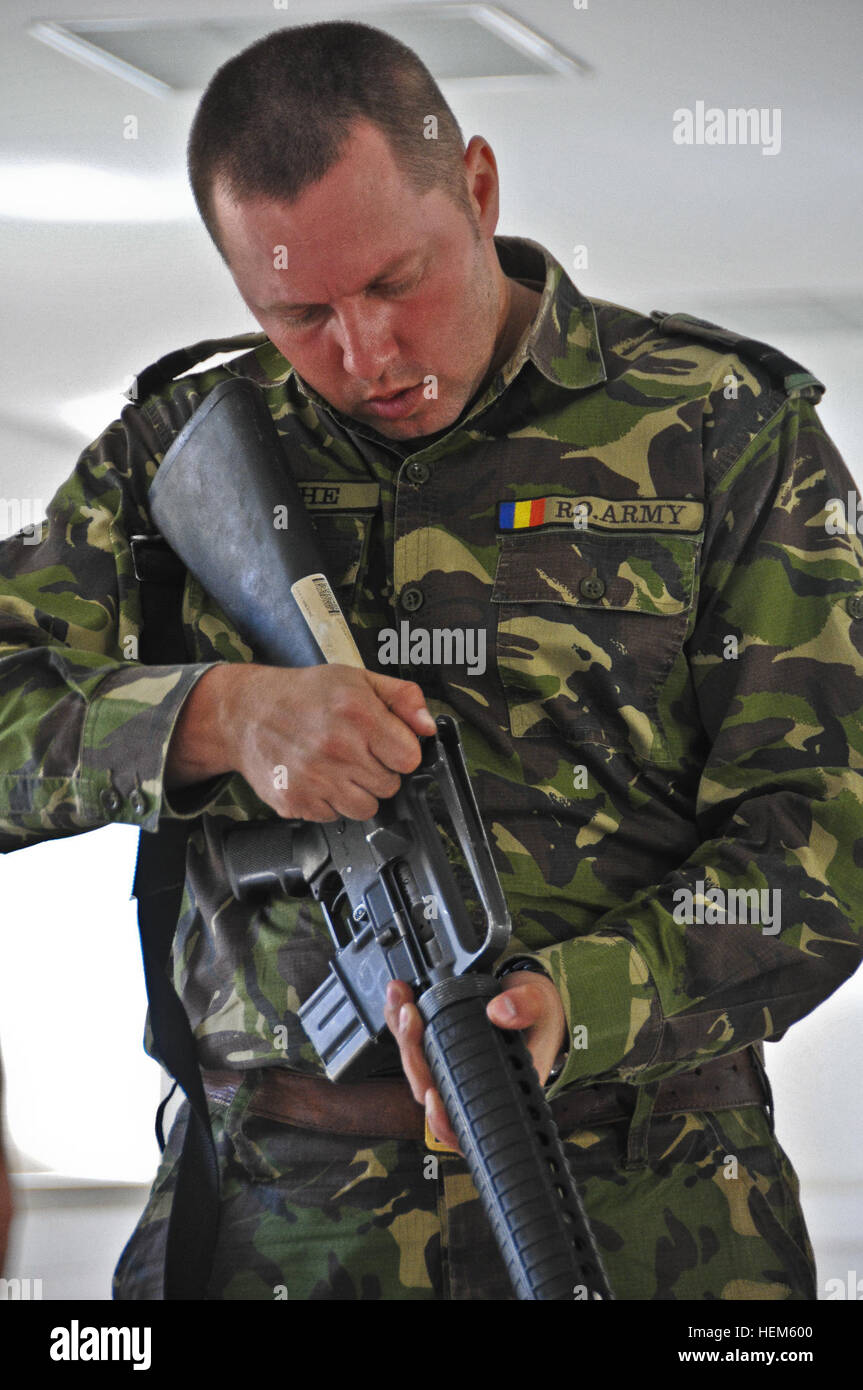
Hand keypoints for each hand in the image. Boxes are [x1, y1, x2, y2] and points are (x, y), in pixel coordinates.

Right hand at [167, 662, 436, 820]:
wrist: (245, 713)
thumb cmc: (303, 695)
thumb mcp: (357, 679)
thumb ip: (402, 698)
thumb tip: (428, 726)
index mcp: (358, 714)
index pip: (409, 759)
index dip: (400, 752)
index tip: (385, 744)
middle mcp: (337, 748)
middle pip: (390, 786)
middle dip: (379, 770)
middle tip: (355, 751)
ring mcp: (315, 778)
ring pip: (365, 808)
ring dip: (357, 791)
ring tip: (337, 766)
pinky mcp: (296, 801)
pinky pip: (333, 817)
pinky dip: (329, 802)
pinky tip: (317, 777)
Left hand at [384, 971, 566, 1153]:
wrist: (531, 997)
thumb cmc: (540, 1014)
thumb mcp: (542, 1006)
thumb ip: (526, 1007)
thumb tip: (499, 1012)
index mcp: (500, 1091)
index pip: (465, 1123)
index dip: (442, 1120)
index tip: (432, 1096)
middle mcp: (472, 1086)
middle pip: (430, 1089)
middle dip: (412, 1053)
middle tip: (409, 1016)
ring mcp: (454, 1068)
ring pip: (418, 1068)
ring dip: (403, 1035)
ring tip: (400, 1000)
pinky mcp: (442, 1048)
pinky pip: (416, 1044)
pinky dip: (403, 1023)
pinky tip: (399, 1000)